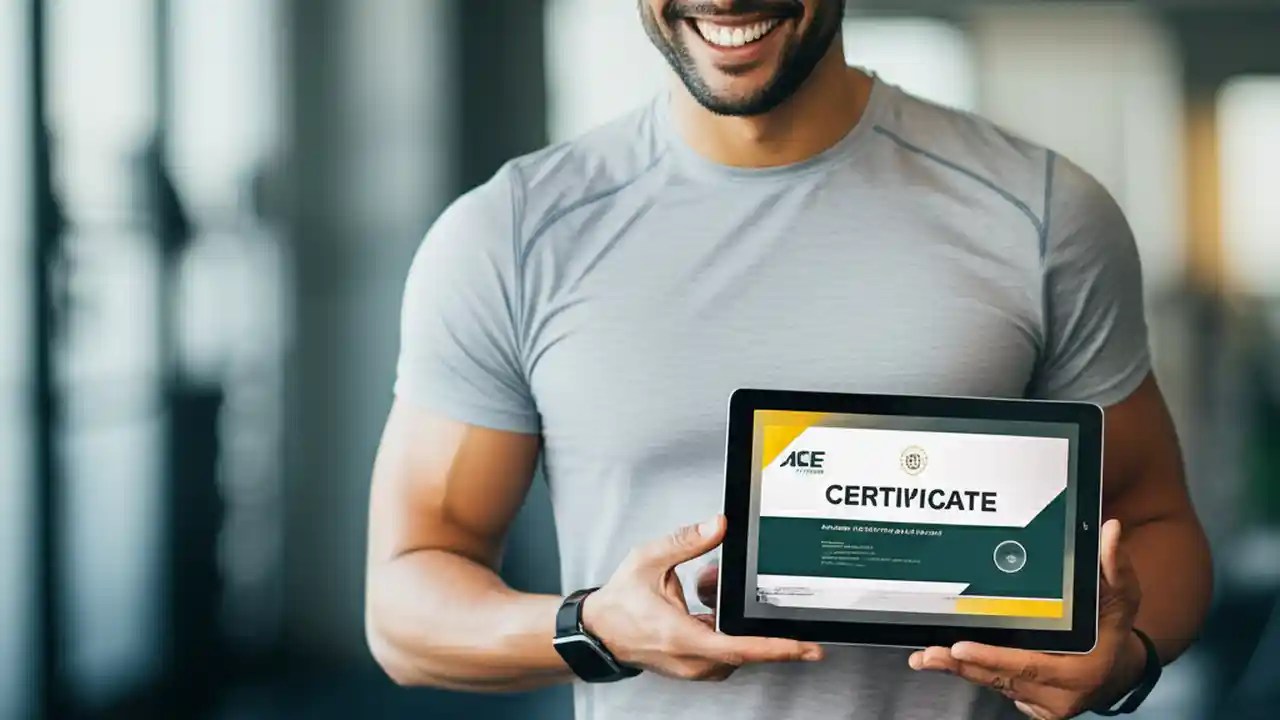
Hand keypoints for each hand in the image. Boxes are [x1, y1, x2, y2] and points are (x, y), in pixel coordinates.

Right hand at [582, 514, 824, 680]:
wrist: (598, 630)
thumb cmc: (619, 602)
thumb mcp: (649, 560)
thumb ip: (687, 541)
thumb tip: (717, 526)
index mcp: (681, 637)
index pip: (740, 648)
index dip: (777, 648)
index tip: (806, 647)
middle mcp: (691, 660)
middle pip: (744, 647)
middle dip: (744, 614)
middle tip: (719, 588)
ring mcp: (693, 668)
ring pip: (735, 649)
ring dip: (730, 621)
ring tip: (702, 594)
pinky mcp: (693, 668)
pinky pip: (724, 652)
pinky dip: (722, 629)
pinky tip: (702, 607)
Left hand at [909, 519, 1145, 718]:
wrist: (1122, 673)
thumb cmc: (1114, 630)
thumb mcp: (1120, 598)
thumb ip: (1113, 567)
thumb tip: (1109, 529)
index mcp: (1080, 670)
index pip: (1027, 665)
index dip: (991, 658)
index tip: (959, 648)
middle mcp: (1062, 695)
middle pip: (1002, 678)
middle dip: (962, 665)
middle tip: (928, 654)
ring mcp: (1047, 706)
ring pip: (997, 685)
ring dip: (962, 670)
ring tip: (928, 658)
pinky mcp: (1035, 710)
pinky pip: (1001, 689)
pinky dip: (978, 674)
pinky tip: (951, 663)